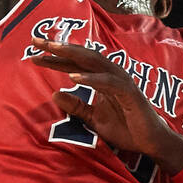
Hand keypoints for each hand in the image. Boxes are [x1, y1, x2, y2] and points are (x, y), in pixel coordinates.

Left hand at [30, 34, 182, 173]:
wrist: (149, 142)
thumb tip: (55, 94)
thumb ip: (76, 106)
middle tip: (36, 40)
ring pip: (94, 62)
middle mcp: (110, 74)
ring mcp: (120, 81)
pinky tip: (74, 77)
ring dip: (73, 54)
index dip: (54, 58)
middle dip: (58, 47)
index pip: (74, 63)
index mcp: (101, 78)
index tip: (32, 52)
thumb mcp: (93, 118)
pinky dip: (91, 78)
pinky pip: (108, 82)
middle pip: (81, 55)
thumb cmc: (125, 127)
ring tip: (54, 50)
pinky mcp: (129, 92)